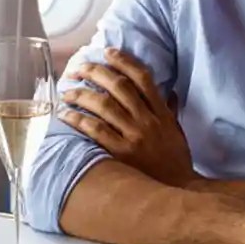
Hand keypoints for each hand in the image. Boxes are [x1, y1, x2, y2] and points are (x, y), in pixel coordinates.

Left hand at [59, 47, 197, 187]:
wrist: (179, 191)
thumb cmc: (176, 162)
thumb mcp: (177, 132)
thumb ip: (171, 110)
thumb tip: (169, 92)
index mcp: (161, 113)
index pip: (143, 78)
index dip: (124, 61)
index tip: (108, 52)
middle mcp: (147, 120)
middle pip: (119, 86)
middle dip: (96, 72)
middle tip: (79, 68)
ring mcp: (134, 136)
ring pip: (104, 105)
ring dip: (82, 94)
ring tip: (67, 92)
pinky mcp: (121, 153)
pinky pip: (95, 130)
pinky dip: (78, 119)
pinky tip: (65, 114)